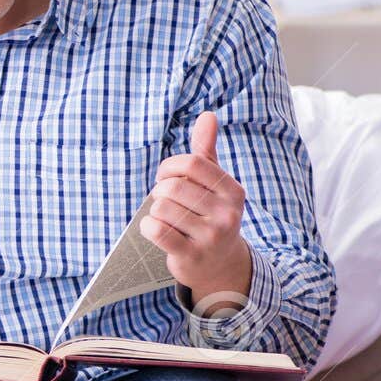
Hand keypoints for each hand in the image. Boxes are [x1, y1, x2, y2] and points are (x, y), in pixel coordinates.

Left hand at [140, 111, 252, 315]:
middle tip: (164, 201)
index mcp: (233, 191)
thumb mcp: (213, 184)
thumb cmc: (210, 215)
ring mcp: (211, 237)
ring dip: (155, 211)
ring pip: (162, 208)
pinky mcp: (191, 256)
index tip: (166, 176)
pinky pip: (156, 231)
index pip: (192, 163)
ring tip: (166, 218)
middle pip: (173, 186)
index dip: (169, 167)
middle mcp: (227, 214)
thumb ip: (207, 151)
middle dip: (160, 191)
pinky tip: (156, 230)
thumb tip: (207, 115)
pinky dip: (148, 227)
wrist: (219, 265)